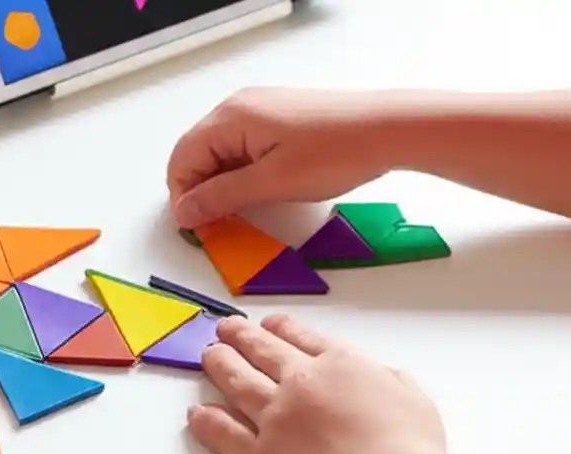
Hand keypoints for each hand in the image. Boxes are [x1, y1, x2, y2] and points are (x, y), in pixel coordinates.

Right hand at [166, 88, 394, 227]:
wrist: (386, 130)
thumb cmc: (334, 154)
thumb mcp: (272, 183)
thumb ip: (222, 196)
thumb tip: (184, 210)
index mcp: (231, 117)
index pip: (183, 158)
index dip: (183, 196)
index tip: (197, 228)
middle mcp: (239, 107)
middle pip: (198, 153)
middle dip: (202, 190)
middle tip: (218, 225)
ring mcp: (261, 110)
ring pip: (223, 153)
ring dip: (224, 184)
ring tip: (243, 213)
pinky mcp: (280, 119)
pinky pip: (246, 148)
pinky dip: (244, 173)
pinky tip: (262, 192)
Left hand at [188, 314, 448, 453]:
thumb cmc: (411, 450)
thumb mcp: (415, 401)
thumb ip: (392, 383)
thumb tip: (383, 379)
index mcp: (341, 365)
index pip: (303, 338)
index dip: (282, 329)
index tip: (269, 325)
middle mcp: (301, 383)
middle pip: (262, 352)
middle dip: (242, 337)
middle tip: (226, 329)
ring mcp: (274, 419)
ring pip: (237, 383)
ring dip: (220, 366)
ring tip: (208, 356)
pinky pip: (224, 434)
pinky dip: (207, 422)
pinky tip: (196, 415)